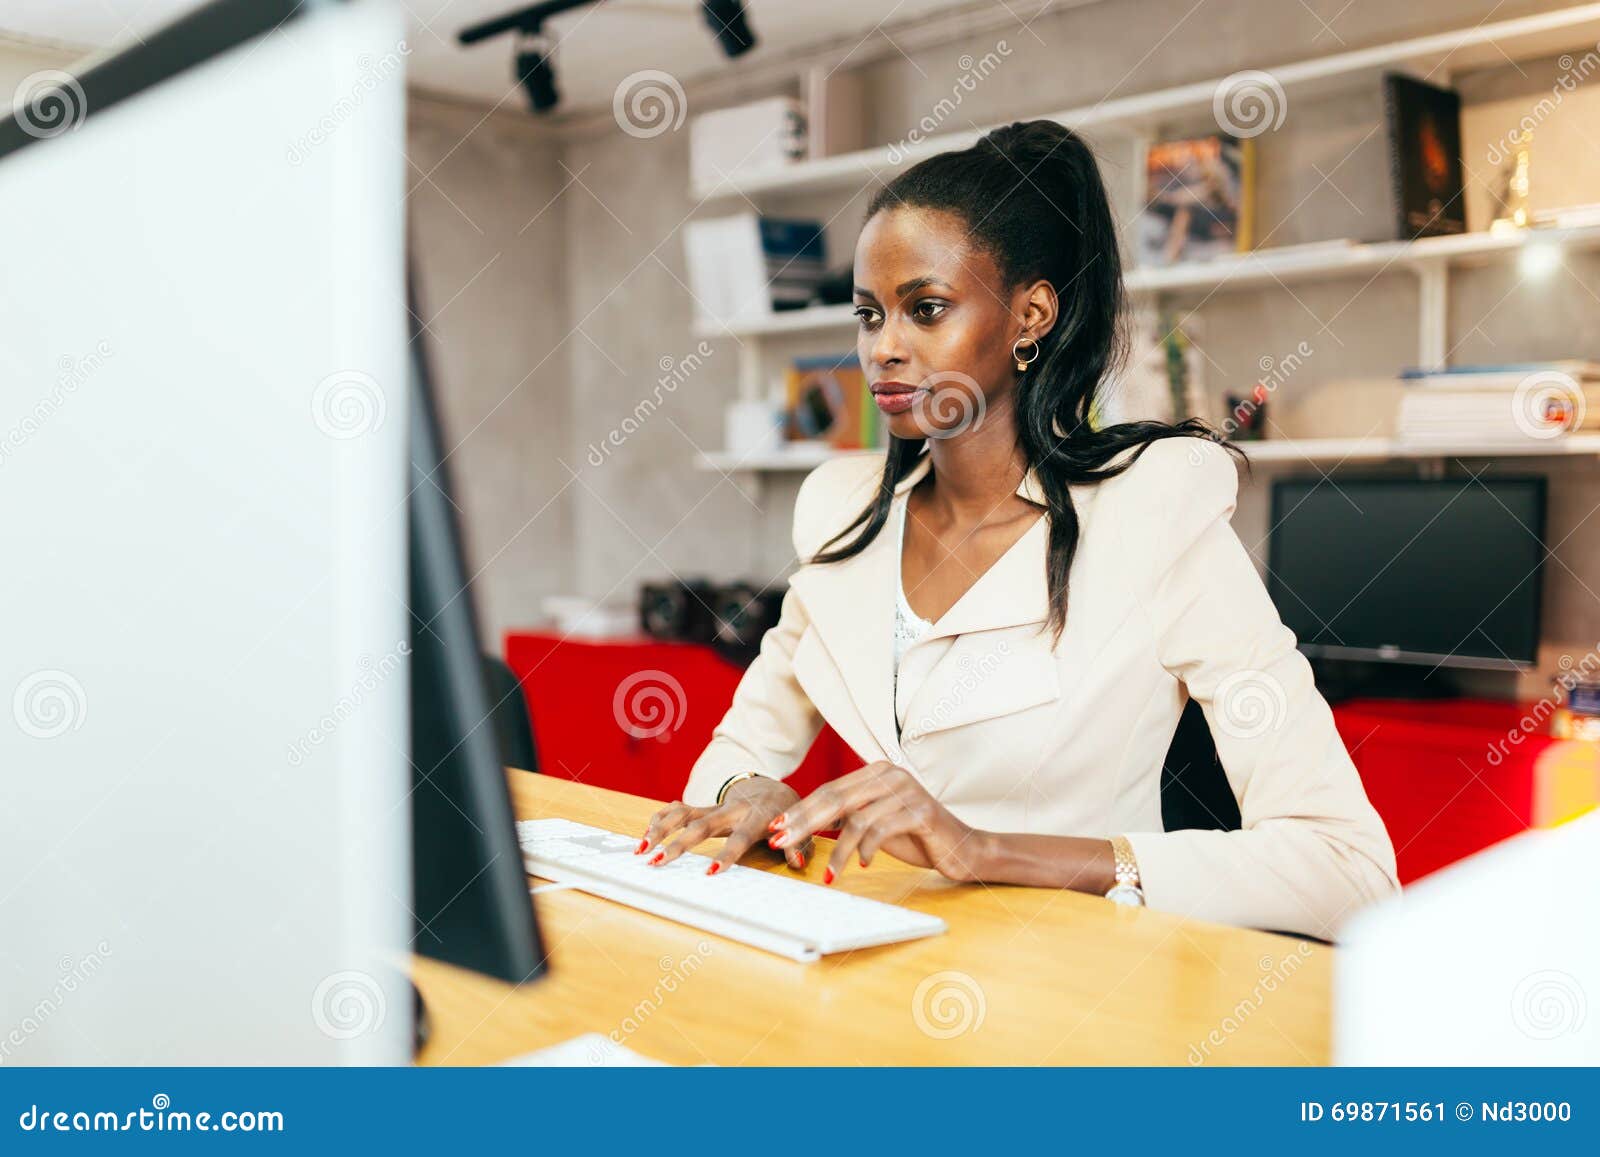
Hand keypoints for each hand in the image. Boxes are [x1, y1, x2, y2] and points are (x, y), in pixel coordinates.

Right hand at [637, 775, 812, 873]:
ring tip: (640, 850)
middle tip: (657, 862)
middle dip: (678, 844)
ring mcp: (713, 808)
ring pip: (681, 814)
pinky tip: (645, 837)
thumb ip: (797, 845)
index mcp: (756, 817)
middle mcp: (730, 810)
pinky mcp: (702, 808)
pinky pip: (676, 810)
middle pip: (700, 826)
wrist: (770, 788)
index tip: (711, 872)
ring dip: (659, 830)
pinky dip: (659, 820)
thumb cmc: (785, 813)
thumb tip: (798, 864)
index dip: (727, 854)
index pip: (739, 838)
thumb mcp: (798, 827)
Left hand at [769, 762, 990, 884]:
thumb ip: (850, 815)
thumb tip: (805, 823)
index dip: (800, 810)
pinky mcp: (920, 812)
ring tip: (829, 874)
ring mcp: (906, 791)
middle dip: (803, 823)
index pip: (828, 791)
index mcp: (877, 772)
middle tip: (781, 843)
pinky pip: (880, 831)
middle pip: (835, 799)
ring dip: (838, 851)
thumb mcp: (877, 822)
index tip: (776, 829)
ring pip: (856, 819)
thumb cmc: (916, 836)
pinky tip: (861, 866)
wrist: (963, 848)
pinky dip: (865, 850)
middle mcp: (890, 775)